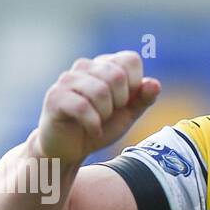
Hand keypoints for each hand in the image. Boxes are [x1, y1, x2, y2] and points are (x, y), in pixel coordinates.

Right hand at [36, 51, 160, 167]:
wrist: (70, 149)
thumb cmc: (99, 127)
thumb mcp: (127, 114)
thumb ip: (143, 99)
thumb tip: (155, 84)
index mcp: (104, 66)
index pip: (130, 59)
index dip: (134, 84)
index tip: (124, 102)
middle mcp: (84, 67)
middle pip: (117, 75)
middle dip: (120, 102)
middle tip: (109, 114)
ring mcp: (67, 80)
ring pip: (100, 91)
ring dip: (105, 114)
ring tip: (98, 121)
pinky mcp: (55, 97)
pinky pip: (83, 107)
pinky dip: (94, 124)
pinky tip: (93, 131)